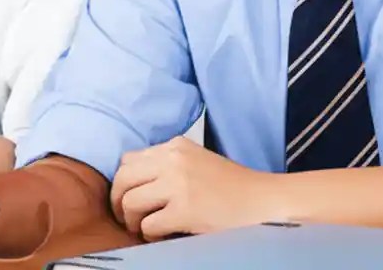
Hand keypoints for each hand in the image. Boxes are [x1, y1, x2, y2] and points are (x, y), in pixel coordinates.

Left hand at [110, 136, 280, 240]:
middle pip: (122, 179)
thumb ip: (166, 163)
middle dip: (118, 201)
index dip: (124, 182)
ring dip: (131, 219)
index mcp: (174, 146)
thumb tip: (131, 180)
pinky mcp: (185, 210)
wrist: (265, 201)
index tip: (128, 196)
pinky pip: (148, 224)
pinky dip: (148, 234)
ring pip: (130, 201)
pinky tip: (159, 236)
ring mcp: (178, 184)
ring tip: (141, 228)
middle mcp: (173, 160)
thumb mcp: (195, 161)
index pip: (128, 160)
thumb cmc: (231, 185)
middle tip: (126, 216)